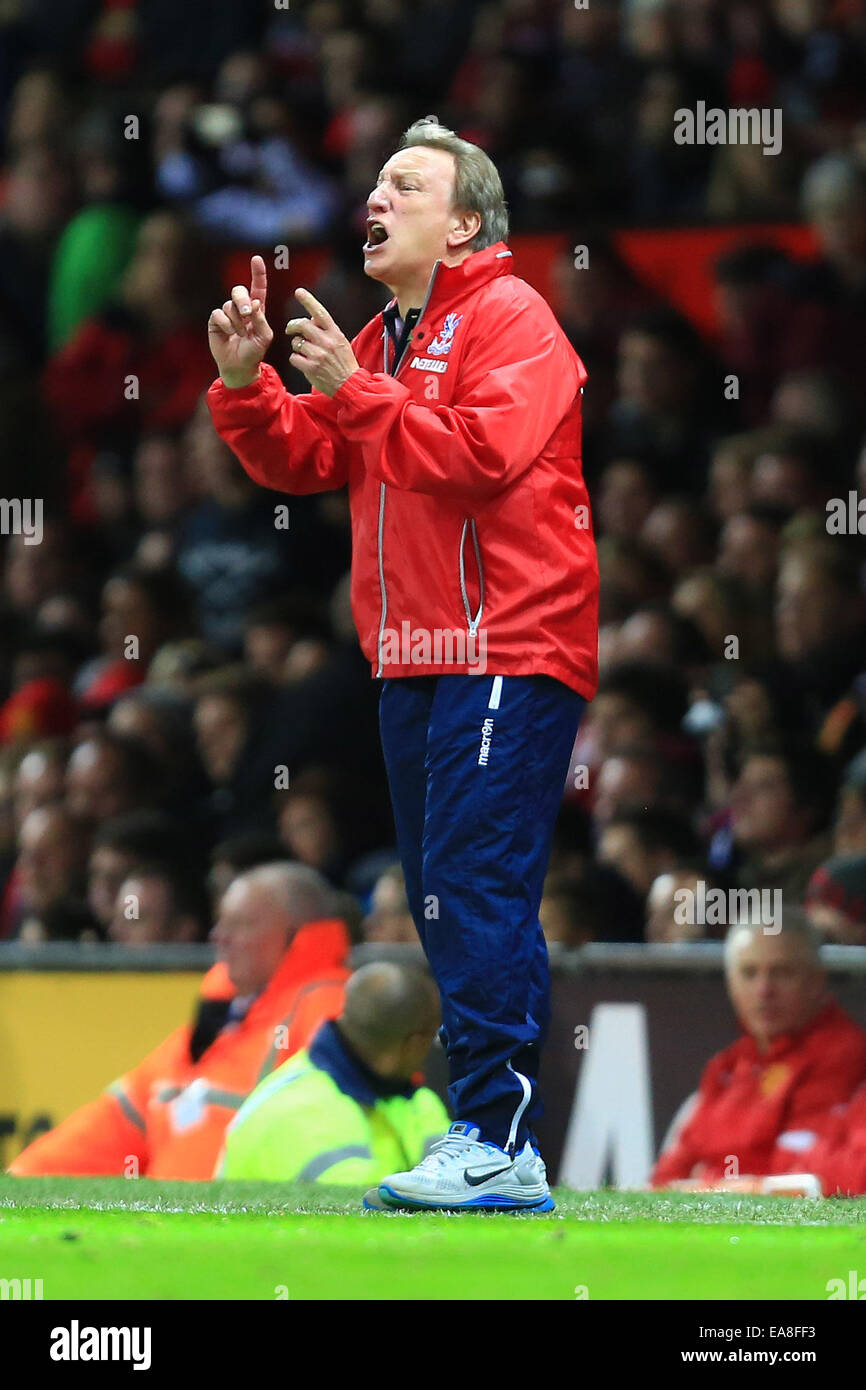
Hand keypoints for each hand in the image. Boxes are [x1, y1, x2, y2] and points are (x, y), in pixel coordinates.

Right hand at [208, 254, 273, 387]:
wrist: (239, 366)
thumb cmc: (254, 352)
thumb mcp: (264, 337)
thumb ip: (261, 319)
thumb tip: (254, 303)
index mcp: (256, 310)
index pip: (258, 288)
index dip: (257, 273)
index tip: (256, 259)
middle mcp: (241, 308)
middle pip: (239, 291)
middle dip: (242, 299)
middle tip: (246, 313)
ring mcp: (227, 314)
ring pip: (229, 305)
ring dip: (236, 321)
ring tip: (240, 334)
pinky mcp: (215, 321)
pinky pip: (218, 314)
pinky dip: (225, 325)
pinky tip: (229, 334)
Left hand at [285, 288, 359, 396]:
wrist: (350, 385)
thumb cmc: (345, 363)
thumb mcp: (341, 342)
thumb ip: (327, 330)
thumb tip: (312, 317)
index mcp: (335, 333)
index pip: (320, 312)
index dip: (308, 300)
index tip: (299, 292)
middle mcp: (327, 342)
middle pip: (302, 325)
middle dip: (292, 326)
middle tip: (290, 329)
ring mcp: (318, 355)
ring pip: (296, 342)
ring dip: (296, 346)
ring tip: (304, 352)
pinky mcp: (311, 368)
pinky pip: (294, 358)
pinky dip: (296, 359)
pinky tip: (304, 363)